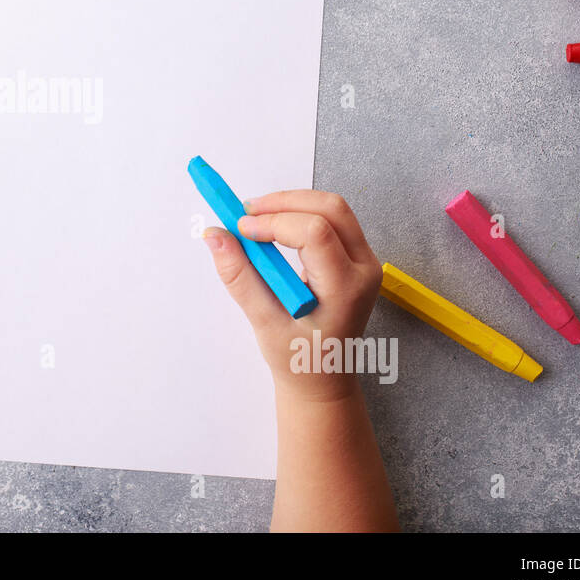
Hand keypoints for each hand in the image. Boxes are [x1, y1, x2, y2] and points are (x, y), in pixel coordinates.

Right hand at [202, 190, 381, 400]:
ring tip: (256, 218)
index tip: (241, 229)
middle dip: (285, 201)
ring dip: (291, 203)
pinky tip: (272, 227)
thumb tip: (215, 236)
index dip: (275, 223)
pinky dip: (298, 213)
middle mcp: (364, 269)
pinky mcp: (354, 256)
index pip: (316, 234)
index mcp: (347, 289)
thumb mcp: (264, 323)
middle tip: (246, 212)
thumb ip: (239, 277)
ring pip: (332, 207)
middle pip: (331, 208)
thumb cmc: (298, 358)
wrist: (324, 378)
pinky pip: (330, 218)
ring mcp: (364, 260)